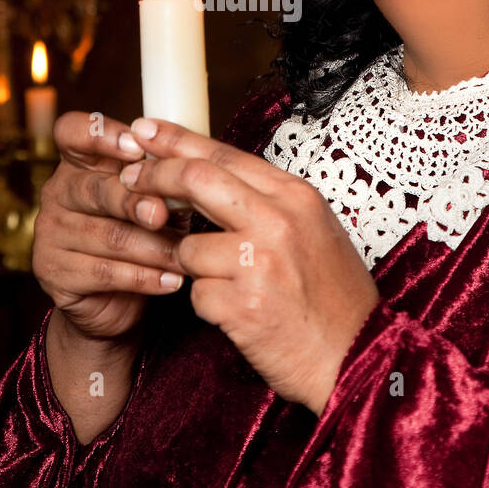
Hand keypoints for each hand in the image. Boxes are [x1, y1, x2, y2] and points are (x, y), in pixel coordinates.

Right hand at [32, 111, 190, 341]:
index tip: (135, 147)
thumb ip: (165, 182)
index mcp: (80, 163)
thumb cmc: (141, 235)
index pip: (73, 132)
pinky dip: (144, 278)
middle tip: (162, 215)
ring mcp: (50, 231)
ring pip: (106, 235)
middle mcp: (59, 192)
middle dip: (134, 202)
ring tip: (185, 257)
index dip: (100, 135)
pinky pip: (103, 272)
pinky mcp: (53, 271)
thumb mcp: (157, 200)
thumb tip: (192, 169)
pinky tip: (171, 281)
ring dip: (153, 248)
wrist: (116, 299)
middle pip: (94, 189)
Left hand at [117, 117, 380, 415]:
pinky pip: (197, 294)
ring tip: (232, 286)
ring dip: (193, 267)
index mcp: (296, 196)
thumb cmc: (335, 298)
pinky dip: (210, 306)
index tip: (144, 130)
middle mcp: (278, 220)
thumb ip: (265, 202)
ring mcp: (258, 262)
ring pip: (187, 247)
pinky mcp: (241, 305)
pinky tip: (242, 315)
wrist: (357, 358)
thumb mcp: (313, 230)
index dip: (175, 140)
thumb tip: (206, 177)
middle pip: (194, 179)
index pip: (222, 154)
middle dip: (154, 177)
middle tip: (130, 181)